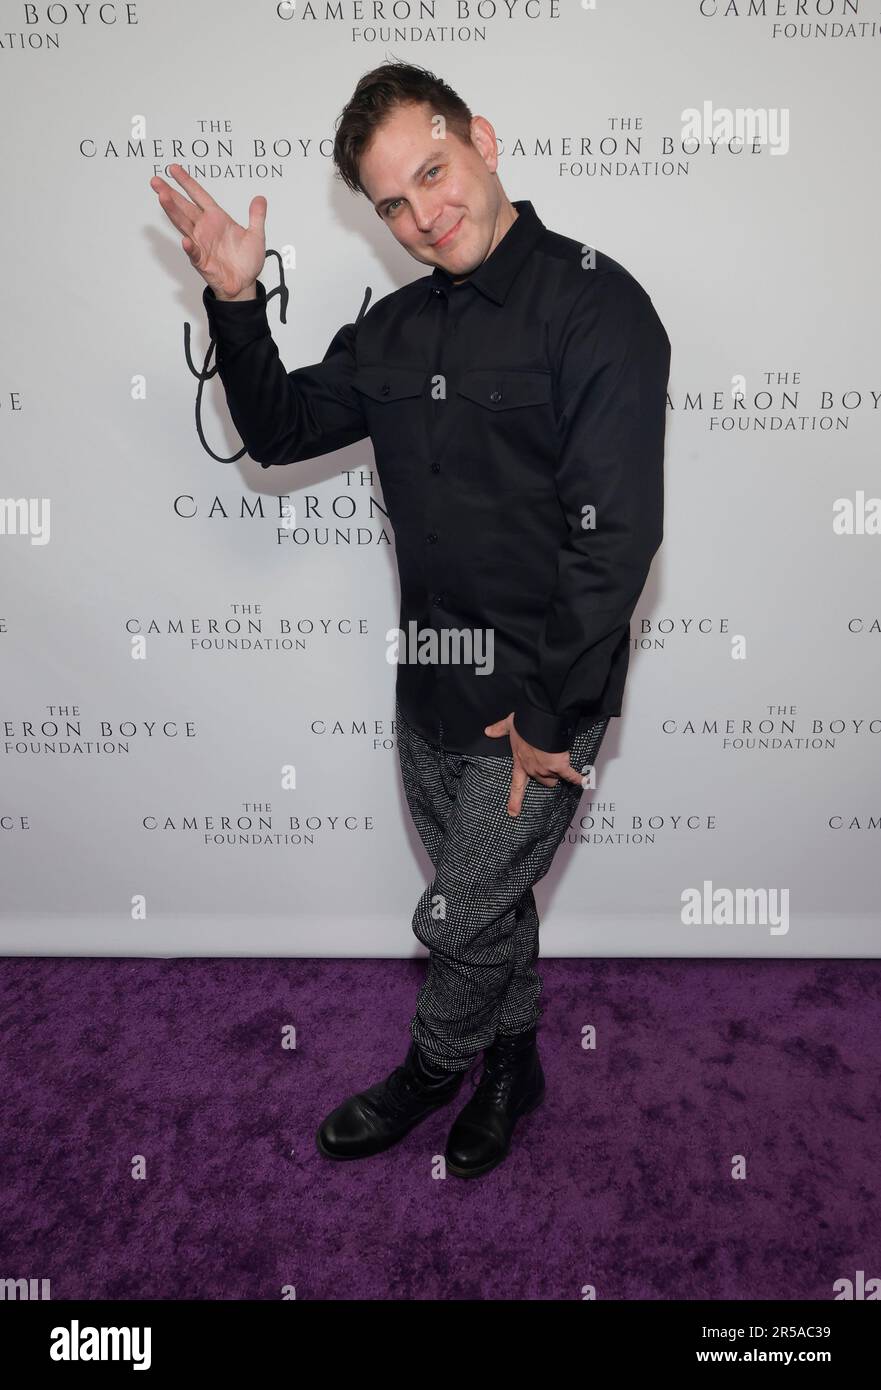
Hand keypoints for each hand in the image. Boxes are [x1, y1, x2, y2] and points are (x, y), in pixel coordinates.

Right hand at [149, 163, 265, 299]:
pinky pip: (194, 252)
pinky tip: (185, 240)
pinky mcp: (201, 261)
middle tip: (156, 181)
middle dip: (169, 193)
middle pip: (184, 207)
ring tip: (162, 197)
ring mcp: (201, 243)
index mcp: (216, 218)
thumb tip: (260, 198)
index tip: (173, 169)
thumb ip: (256, 216)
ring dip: (172, 211)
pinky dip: (190, 247)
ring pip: (183, 224)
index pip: (198, 195)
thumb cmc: (246, 261)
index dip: (186, 182)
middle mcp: (205, 228)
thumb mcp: (256, 236)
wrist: (245, 284)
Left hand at [484, 712, 583, 816]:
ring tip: (562, 760)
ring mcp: (546, 770)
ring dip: (559, 771)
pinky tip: (585, 782)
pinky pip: (571, 776)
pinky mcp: (560, 767)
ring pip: (555, 778)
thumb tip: (488, 731)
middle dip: (548, 775)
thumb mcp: (509, 726)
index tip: (513, 813)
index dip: (515, 800)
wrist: (540, 724)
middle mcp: (533, 770)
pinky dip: (579, 779)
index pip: (516, 785)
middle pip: (543, 781)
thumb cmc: (525, 725)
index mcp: (520, 763)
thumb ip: (499, 729)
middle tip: (550, 762)